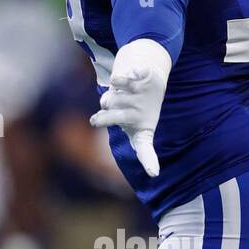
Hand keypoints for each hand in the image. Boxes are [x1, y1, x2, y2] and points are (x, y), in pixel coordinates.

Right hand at [89, 38, 171, 178]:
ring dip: (108, 95)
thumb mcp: (120, 117)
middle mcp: (143, 115)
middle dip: (102, 119)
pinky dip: (123, 77)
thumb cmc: (133, 105)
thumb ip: (106, 118)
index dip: (148, 161)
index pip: (144, 149)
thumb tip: (96, 119)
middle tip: (95, 121)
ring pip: (112, 97)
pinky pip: (127, 77)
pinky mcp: (145, 77)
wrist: (149, 74)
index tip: (154, 173)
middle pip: (116, 119)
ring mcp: (144, 96)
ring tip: (116, 92)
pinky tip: (132, 75)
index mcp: (142, 130)